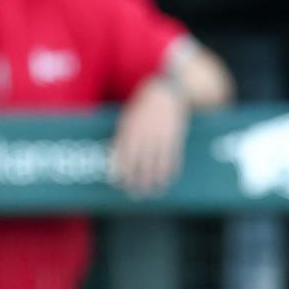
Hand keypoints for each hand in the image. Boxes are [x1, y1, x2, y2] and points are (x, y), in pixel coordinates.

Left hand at [111, 78, 188, 196]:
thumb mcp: (127, 120)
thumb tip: (115, 160)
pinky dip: (170, 170)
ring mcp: (160, 137)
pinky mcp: (174, 138)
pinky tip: (168, 180)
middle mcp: (144, 135)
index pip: (123, 156)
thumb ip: (121, 138)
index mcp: (130, 130)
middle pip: (140, 163)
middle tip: (136, 194)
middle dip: (138, 181)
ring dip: (155, 180)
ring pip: (157, 163)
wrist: (165, 94)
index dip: (121, 172)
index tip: (119, 185)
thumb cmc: (141, 108)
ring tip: (153, 192)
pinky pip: (172, 158)